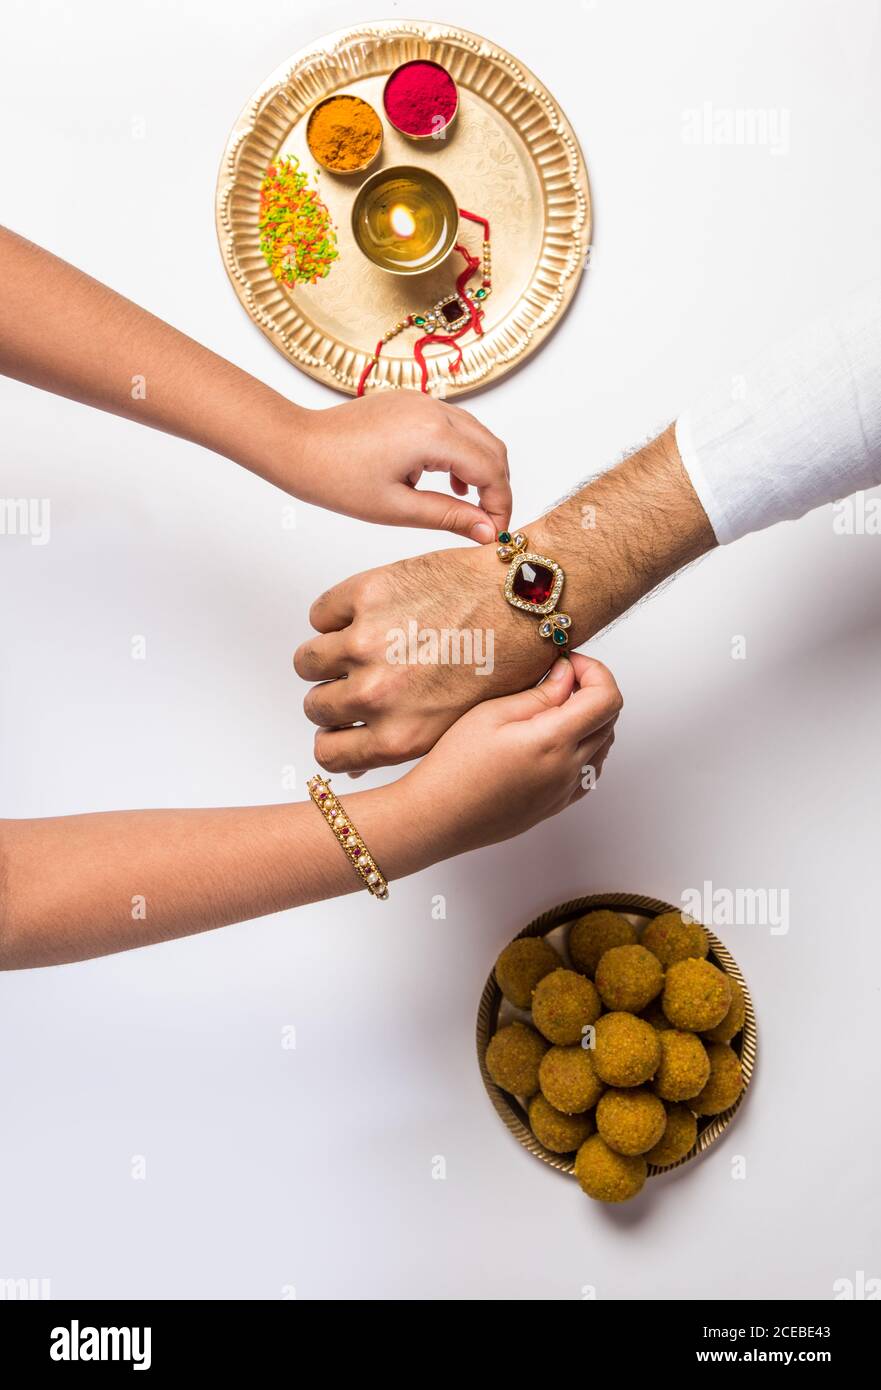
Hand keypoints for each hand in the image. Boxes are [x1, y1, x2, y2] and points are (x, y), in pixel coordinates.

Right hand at [294, 541, 550, 771]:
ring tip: (357, 647)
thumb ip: (404, 744)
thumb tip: (356, 764)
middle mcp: (377, 694)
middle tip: (358, 677)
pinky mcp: (366, 596)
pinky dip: (335, 615)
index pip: (329, 754)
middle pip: (315, 705)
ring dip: (325, 656)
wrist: (527, 600)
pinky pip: (321, 614)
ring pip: (307, 660)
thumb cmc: (507, 660)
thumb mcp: (459, 725)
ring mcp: (367, 642)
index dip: (332, 738)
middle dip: (331, 694)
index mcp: (400, 736)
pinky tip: (367, 615)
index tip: (339, 726)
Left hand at [296, 392, 510, 540]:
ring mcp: (422, 401)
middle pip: (492, 447)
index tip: (495, 534)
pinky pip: (453, 425)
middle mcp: (433, 409)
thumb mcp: (396, 507)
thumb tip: (486, 531)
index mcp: (432, 434)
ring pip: (476, 434)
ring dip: (481, 469)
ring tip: (469, 506)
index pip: (490, 470)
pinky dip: (461, 453)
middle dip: (498, 487)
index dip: (500, 505)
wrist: (297, 446)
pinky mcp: (411, 402)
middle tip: (489, 522)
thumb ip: (449, 517)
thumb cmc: (335, 477)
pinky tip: (447, 481)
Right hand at [393, 654, 620, 862]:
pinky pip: (590, 771)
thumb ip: (539, 693)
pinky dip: (585, 748)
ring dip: (589, 720)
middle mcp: (568, 769)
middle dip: (591, 691)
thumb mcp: (491, 714)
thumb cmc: (454, 766)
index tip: (567, 664)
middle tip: (557, 679)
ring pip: (602, 746)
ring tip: (552, 709)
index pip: (607, 698)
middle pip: (609, 720)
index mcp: (554, 741)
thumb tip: (567, 675)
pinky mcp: (556, 805)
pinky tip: (555, 740)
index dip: (594, 672)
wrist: (437, 817)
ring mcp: (565, 791)